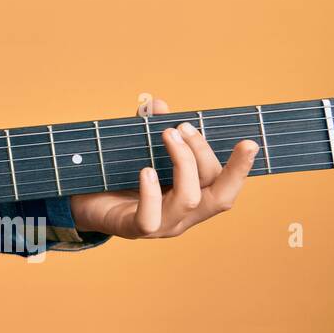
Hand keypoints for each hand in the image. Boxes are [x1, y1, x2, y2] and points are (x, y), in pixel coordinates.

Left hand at [70, 95, 259, 238]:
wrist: (84, 203)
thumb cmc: (118, 177)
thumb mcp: (138, 150)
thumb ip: (150, 129)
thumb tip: (157, 103)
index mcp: (195, 198)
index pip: (226, 186)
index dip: (240, 168)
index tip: (249, 142)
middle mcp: (185, 216)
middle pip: (219, 196)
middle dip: (212, 159)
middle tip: (187, 126)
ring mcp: (162, 225)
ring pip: (189, 199)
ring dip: (183, 162)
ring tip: (167, 134)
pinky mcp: (134, 229)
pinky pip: (149, 218)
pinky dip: (151, 193)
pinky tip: (146, 170)